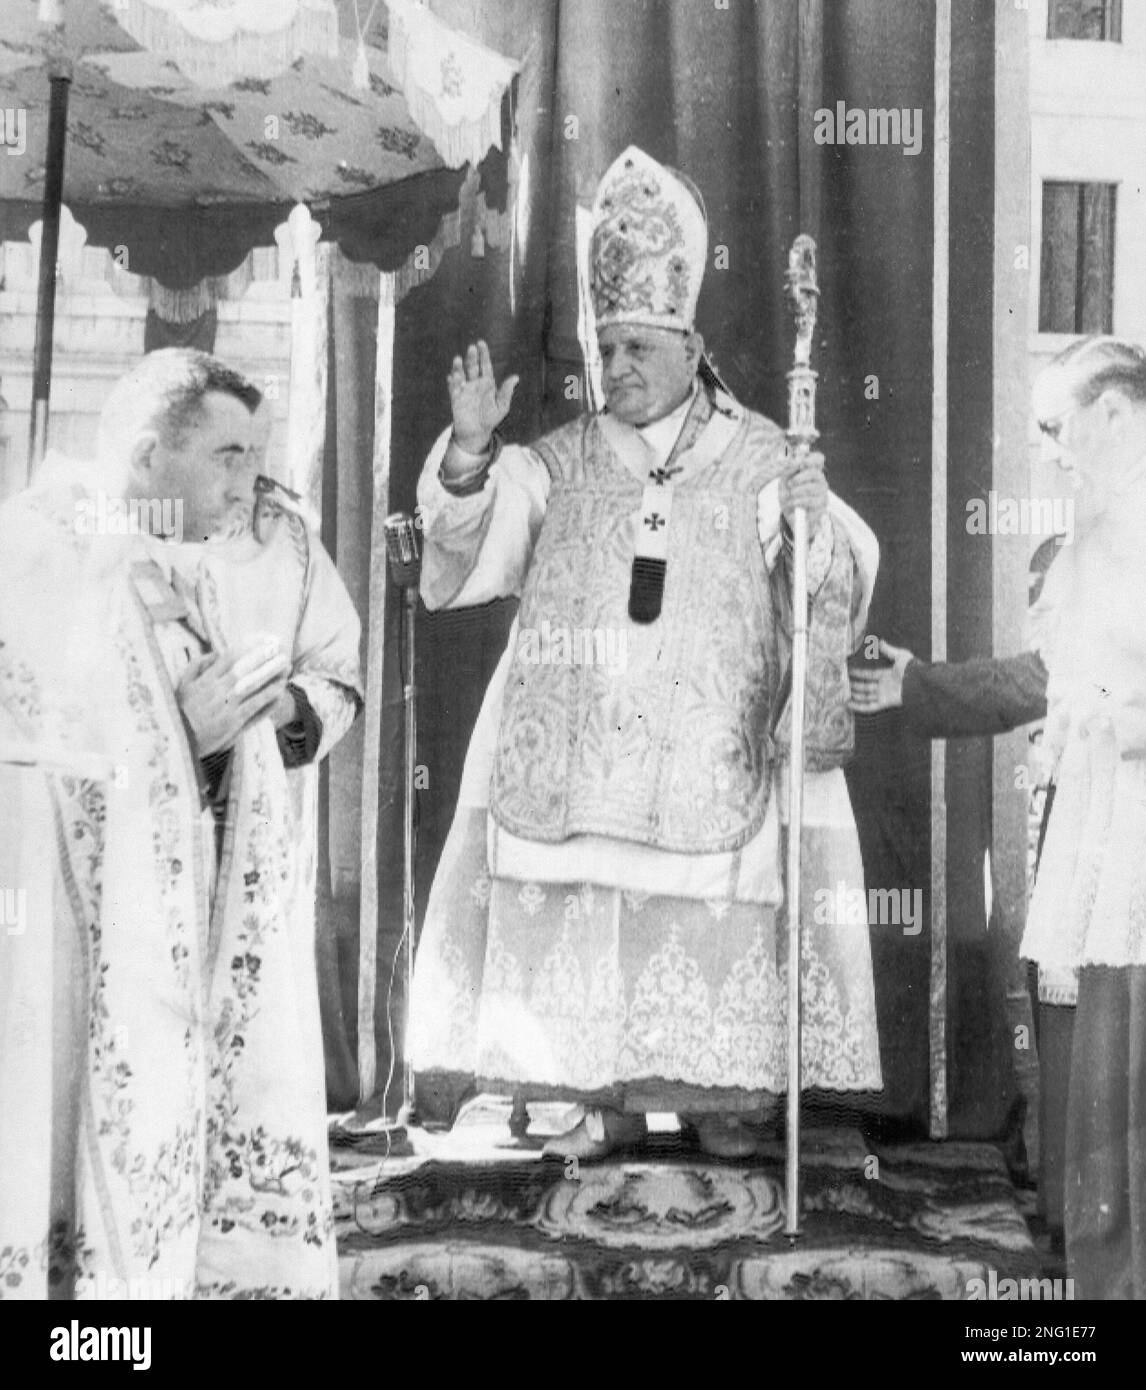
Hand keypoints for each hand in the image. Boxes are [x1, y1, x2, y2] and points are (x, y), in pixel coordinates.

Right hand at [176, 642, 289, 756]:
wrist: (178, 741)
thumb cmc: (181, 711)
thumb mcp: (182, 685)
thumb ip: (197, 666)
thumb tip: (216, 652)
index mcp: (205, 680)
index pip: (230, 656)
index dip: (249, 645)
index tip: (263, 637)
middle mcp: (217, 691)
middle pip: (244, 668)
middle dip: (263, 656)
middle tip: (279, 647)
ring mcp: (227, 708)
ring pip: (253, 687)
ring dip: (271, 675)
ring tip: (286, 666)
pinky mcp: (234, 724)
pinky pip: (255, 708)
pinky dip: (269, 699)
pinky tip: (280, 690)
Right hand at [445, 340, 518, 459]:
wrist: (477, 433)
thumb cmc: (490, 419)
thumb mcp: (501, 407)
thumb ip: (506, 392)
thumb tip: (516, 377)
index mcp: (487, 383)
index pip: (485, 365)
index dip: (483, 355)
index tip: (481, 343)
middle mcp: (474, 383)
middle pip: (472, 367)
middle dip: (472, 358)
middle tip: (472, 348)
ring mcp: (464, 390)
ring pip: (461, 375)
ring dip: (459, 367)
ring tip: (457, 360)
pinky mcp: (456, 398)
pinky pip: (453, 388)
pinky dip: (452, 382)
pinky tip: (452, 377)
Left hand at [779, 451, 827, 532]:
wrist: (791, 516)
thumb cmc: (788, 496)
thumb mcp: (784, 481)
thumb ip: (788, 470)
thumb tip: (793, 462)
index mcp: (811, 471)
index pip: (818, 459)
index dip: (811, 458)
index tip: (802, 462)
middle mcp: (820, 480)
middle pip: (815, 473)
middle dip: (800, 477)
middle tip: (790, 484)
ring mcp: (823, 493)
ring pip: (813, 488)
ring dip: (797, 492)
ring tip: (789, 497)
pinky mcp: (822, 506)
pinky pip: (811, 502)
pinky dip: (799, 502)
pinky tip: (794, 504)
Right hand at [848, 639, 914, 713]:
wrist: (918, 683)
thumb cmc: (911, 669)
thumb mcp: (900, 656)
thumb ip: (889, 650)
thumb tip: (881, 641)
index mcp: (886, 675)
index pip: (869, 674)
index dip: (859, 673)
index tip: (849, 671)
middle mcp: (883, 686)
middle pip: (866, 686)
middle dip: (855, 685)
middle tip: (843, 684)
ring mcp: (883, 695)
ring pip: (865, 696)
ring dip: (855, 696)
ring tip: (843, 694)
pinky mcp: (884, 703)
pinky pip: (870, 707)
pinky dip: (859, 707)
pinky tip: (850, 705)